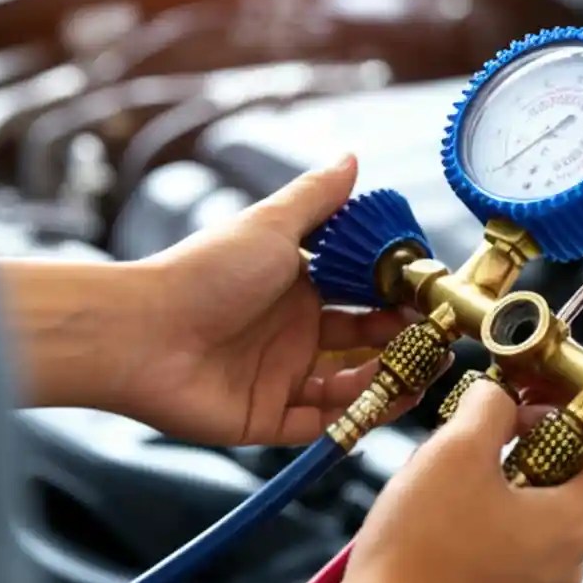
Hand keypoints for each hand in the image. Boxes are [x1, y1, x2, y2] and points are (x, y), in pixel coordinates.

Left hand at [112, 154, 425, 445]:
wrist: (142, 333)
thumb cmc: (204, 273)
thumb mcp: (270, 226)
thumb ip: (317, 199)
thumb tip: (352, 158)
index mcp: (295, 288)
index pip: (360, 296)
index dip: (396, 298)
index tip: (431, 296)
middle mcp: (292, 333)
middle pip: (362, 343)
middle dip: (403, 342)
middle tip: (441, 340)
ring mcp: (280, 378)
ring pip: (350, 386)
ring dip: (389, 379)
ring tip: (423, 371)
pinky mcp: (267, 419)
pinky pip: (322, 424)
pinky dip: (356, 416)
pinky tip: (386, 400)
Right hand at [343, 380, 582, 582]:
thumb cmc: (420, 550)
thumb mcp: (456, 451)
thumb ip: (490, 407)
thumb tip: (498, 395)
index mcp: (574, 520)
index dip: (580, 405)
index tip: (544, 387)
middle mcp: (568, 559)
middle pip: (568, 474)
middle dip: (527, 437)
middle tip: (488, 420)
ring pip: (532, 505)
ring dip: (498, 474)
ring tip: (451, 465)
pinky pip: (508, 538)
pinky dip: (484, 511)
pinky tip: (441, 506)